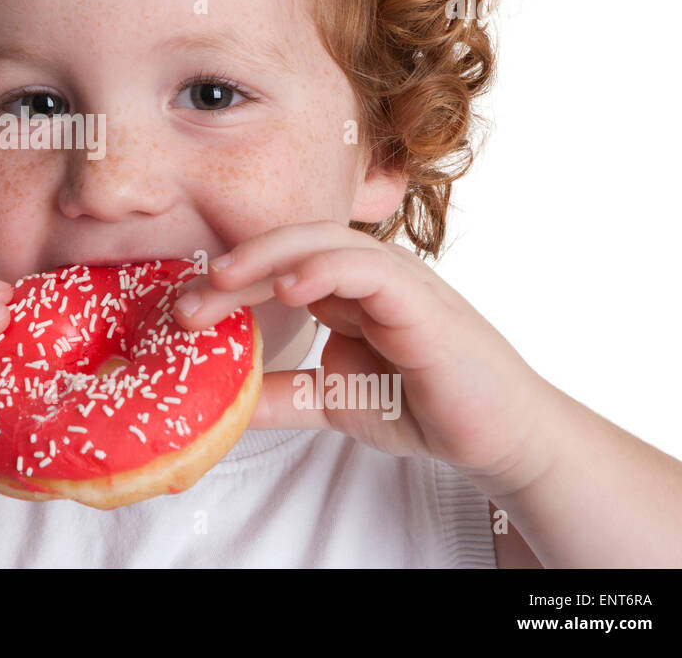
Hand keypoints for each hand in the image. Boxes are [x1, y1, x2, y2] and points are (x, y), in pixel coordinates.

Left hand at [171, 221, 558, 498]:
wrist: (498, 438)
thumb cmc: (425, 406)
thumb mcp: (332, 401)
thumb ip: (281, 395)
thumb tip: (222, 404)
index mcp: (346, 288)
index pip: (277, 265)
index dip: (229, 282)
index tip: (182, 313)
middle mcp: (368, 274)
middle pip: (292, 244)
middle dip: (235, 266)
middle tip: (186, 301)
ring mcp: (397, 280)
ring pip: (326, 242)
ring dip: (268, 256)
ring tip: (223, 279)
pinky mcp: (423, 300)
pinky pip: (370, 268)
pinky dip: (327, 268)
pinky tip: (291, 287)